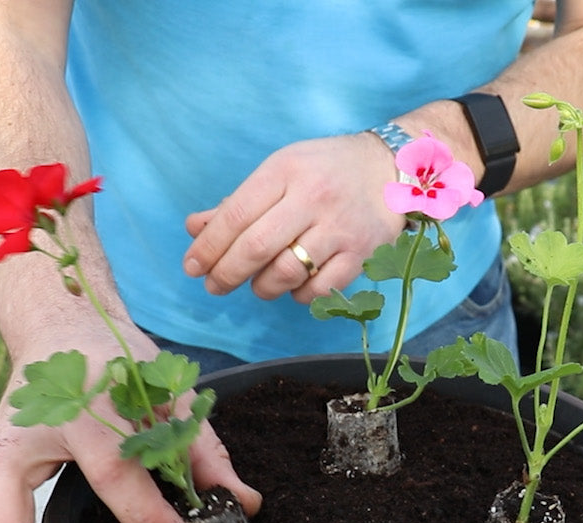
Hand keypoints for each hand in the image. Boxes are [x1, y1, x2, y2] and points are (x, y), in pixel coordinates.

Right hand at [0, 326, 261, 522]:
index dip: (147, 511)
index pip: (115, 463)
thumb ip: (202, 449)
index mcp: (90, 399)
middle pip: (8, 473)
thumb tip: (241, 503)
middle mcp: (36, 417)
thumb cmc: (120, 364)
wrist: (67, 327)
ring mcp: (4, 432)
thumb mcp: (171, 392)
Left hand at [183, 132, 407, 304]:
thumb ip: (238, 202)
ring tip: (258, 284)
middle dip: (226, 273)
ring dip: (262, 287)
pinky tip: (294, 286)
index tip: (192, 267)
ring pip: (286, 272)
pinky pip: (319, 289)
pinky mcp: (361, 253)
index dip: (208, 246)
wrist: (389, 168)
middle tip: (214, 286)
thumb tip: (195, 229)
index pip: (235, 215)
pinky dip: (298, 295)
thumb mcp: (280, 170)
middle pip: (256, 247)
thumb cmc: (324, 170)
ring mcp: (339, 227)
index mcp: (285, 171)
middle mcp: (312, 197)